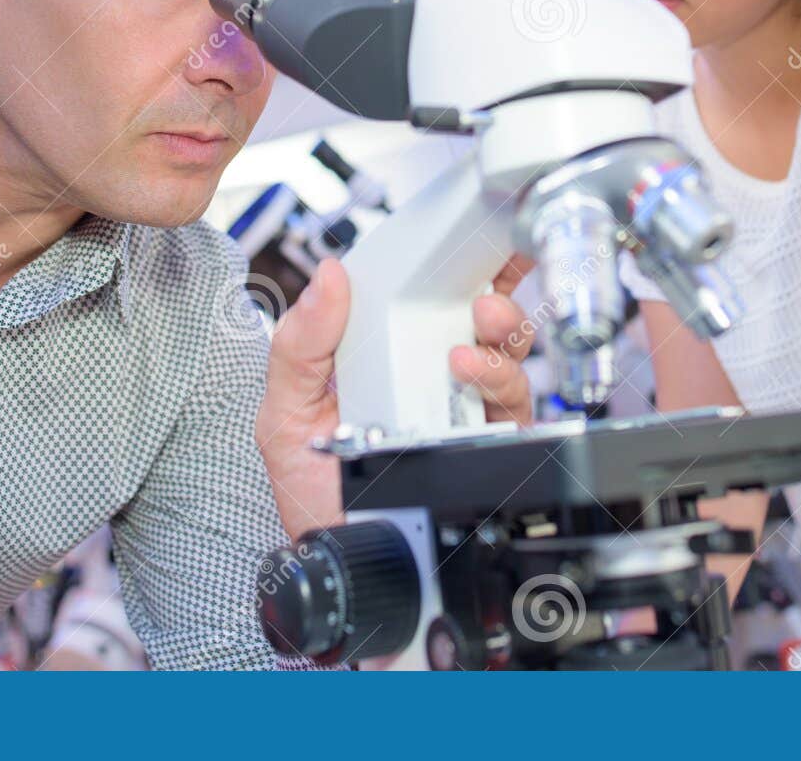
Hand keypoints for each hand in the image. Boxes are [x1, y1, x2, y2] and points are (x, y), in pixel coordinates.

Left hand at [257, 255, 536, 540]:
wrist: (336, 566)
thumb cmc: (313, 494)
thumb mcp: (287, 410)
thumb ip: (300, 344)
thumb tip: (327, 277)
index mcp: (386, 355)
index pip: (426, 297)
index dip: (454, 263)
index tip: (469, 235)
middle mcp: (432, 378)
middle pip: (482, 318)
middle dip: (496, 292)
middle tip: (482, 292)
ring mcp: (463, 412)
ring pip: (507, 357)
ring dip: (498, 338)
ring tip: (467, 344)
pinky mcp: (486, 447)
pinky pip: (514, 406)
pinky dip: (497, 382)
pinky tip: (467, 373)